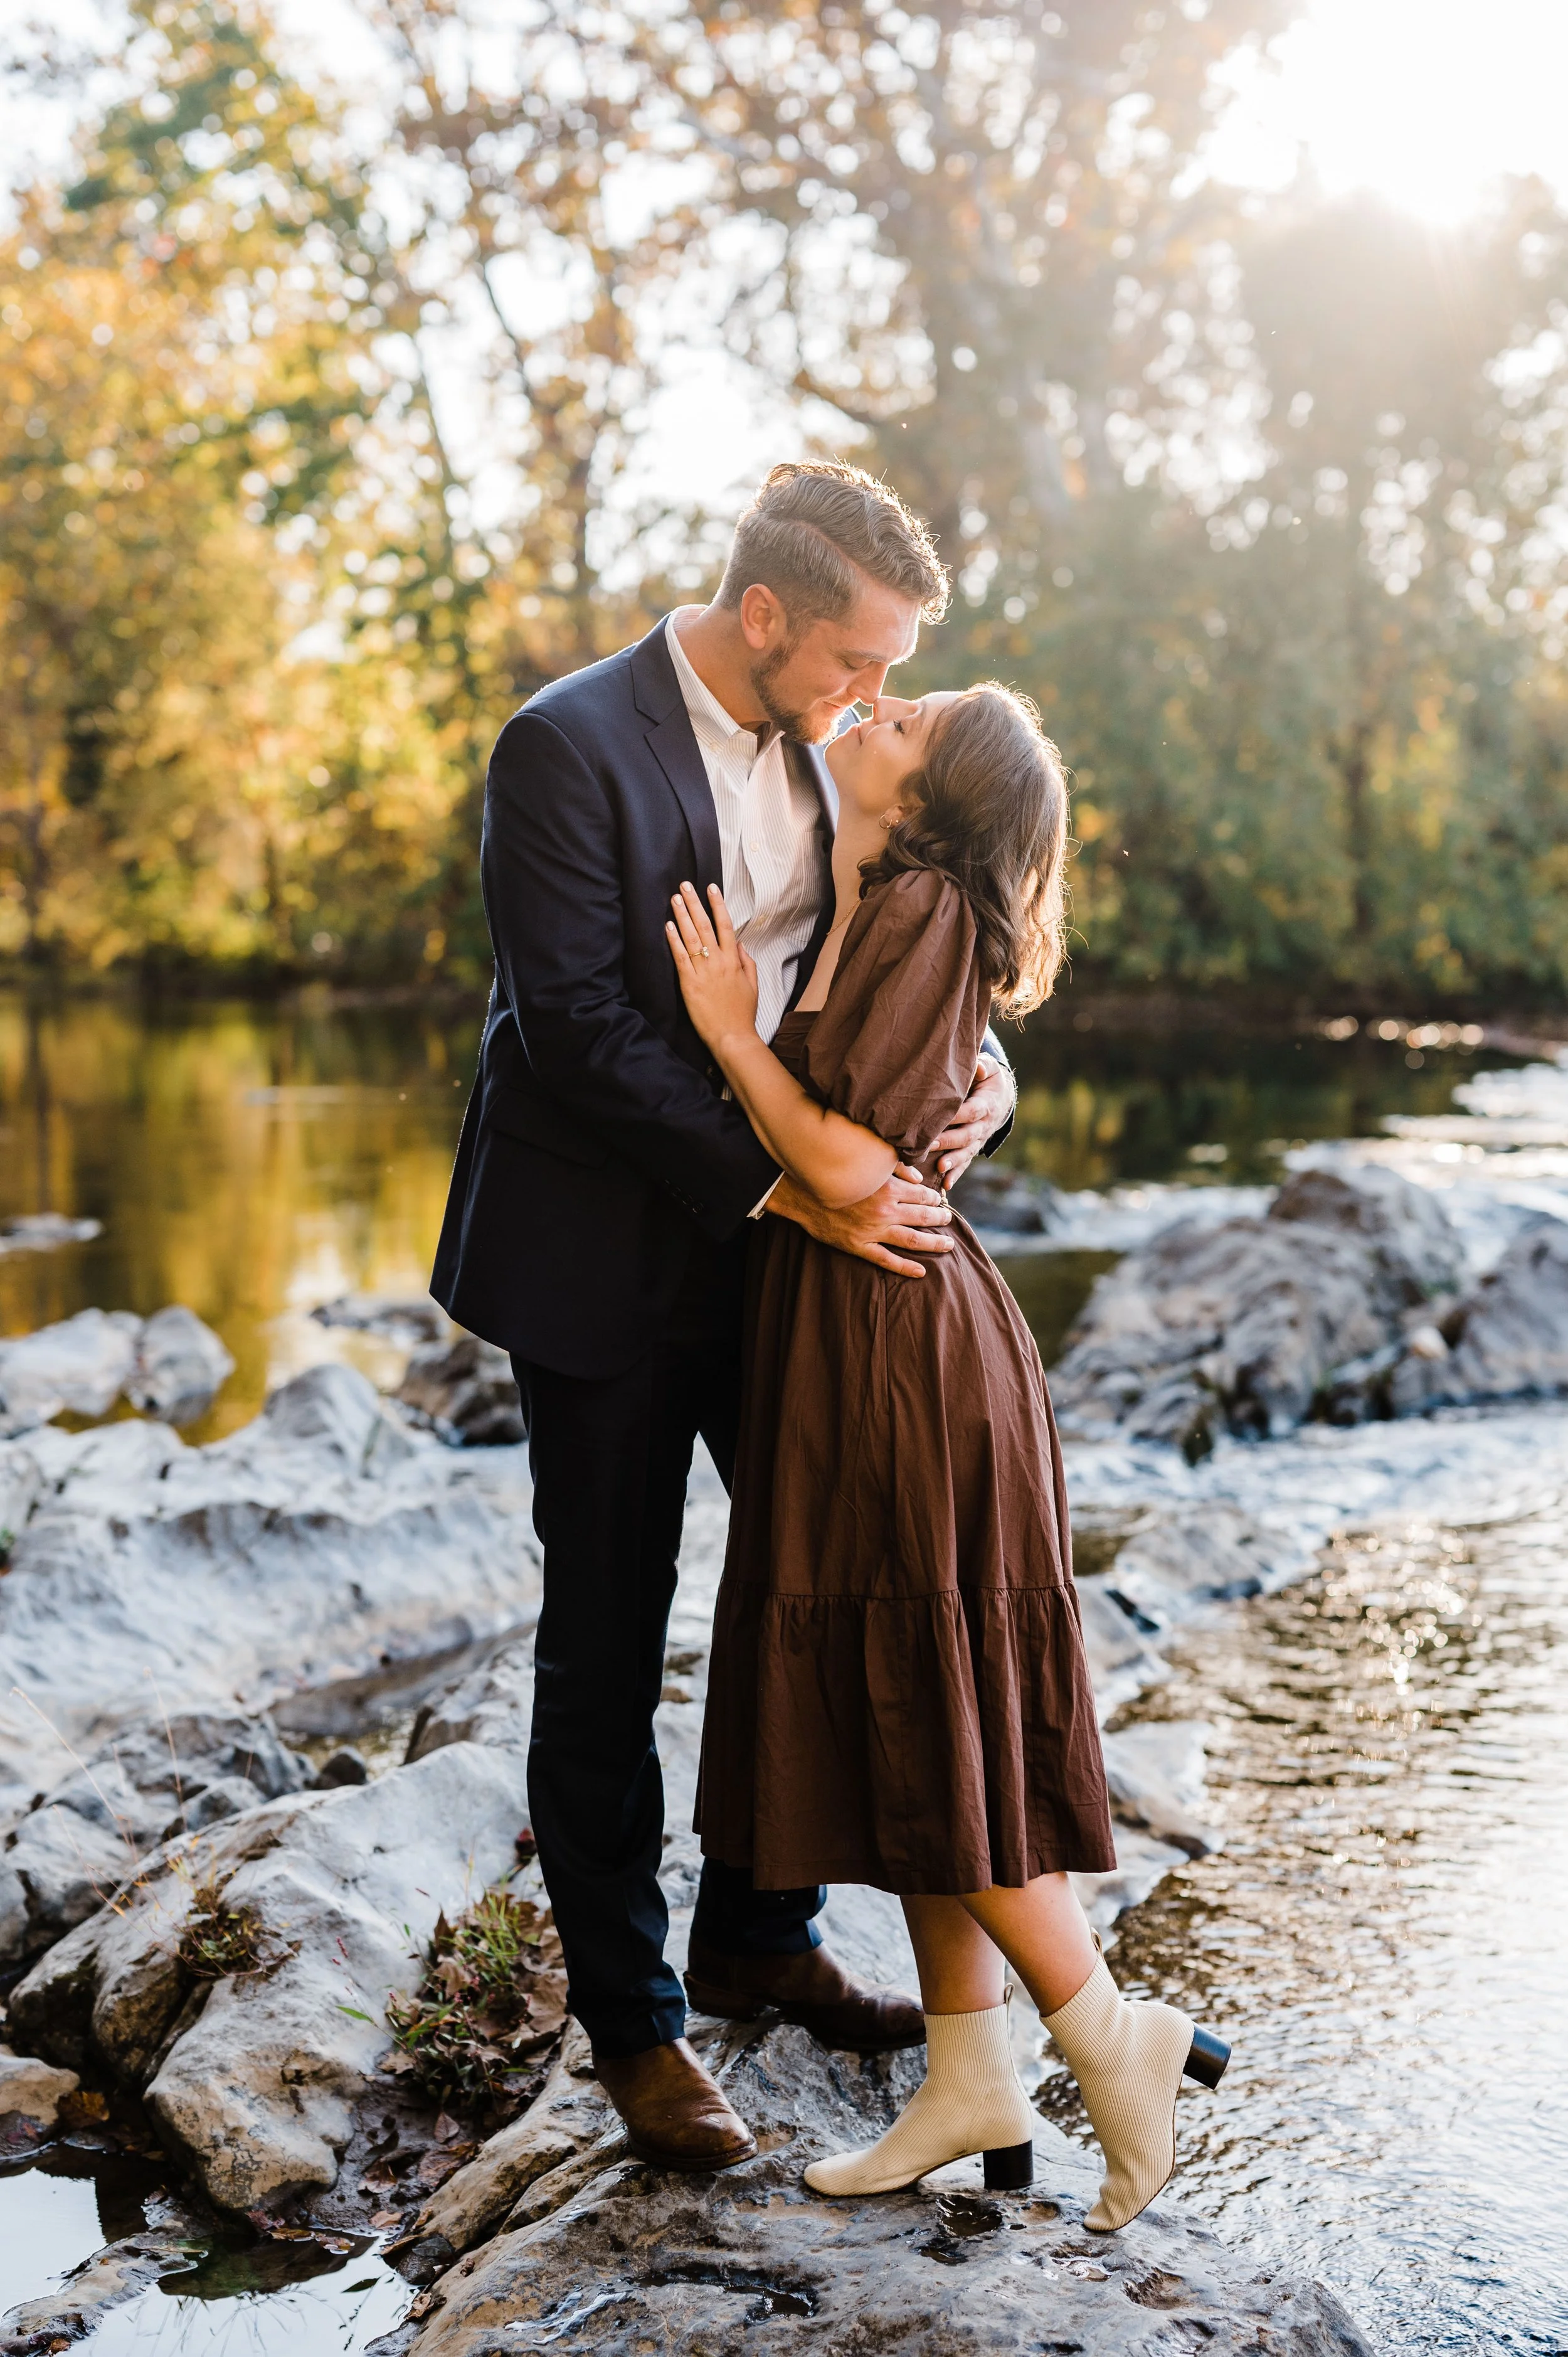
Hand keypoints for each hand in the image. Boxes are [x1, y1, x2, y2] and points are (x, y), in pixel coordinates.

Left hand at [666, 881, 757, 1052]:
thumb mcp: (753, 985)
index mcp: (734, 961)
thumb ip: (747, 962)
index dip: (718, 905)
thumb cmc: (742, 1013)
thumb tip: (741, 944)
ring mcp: (703, 971)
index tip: (711, 888)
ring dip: (682, 915)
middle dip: (695, 903)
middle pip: (705, 925)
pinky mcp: (689, 983)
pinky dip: (674, 940)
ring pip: (691, 937)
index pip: (726, 925)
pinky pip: (680, 957)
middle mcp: (718, 962)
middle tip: (685, 886)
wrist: (732, 1036)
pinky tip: (668, 926)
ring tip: (674, 899)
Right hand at [768, 1165, 954, 1277]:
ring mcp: (873, 1231)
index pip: (922, 1195)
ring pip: (911, 1239)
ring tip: (947, 1245)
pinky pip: (887, 1260)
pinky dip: (905, 1267)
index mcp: (887, 1188)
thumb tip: (919, 1178)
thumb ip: (895, 1168)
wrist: (803, 1194)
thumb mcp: (866, 1164)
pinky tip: (921, 1271)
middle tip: (949, 1220)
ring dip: (933, 1243)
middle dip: (939, 1218)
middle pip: (922, 1217)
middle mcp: (884, 1211)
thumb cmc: (835, 1175)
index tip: (939, 1199)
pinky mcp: (859, 1246)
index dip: (934, 1197)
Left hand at [935, 1053, 1015, 1188]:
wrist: (1002, 1099)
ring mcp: (979, 1139)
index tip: (938, 1116)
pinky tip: (946, 1185)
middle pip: (966, 1135)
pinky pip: (966, 1163)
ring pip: (966, 1152)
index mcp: (987, 1105)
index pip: (971, 1111)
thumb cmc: (989, 1080)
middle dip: (948, 1141)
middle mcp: (984, 1126)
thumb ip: (984, 1066)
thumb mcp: (989, 1069)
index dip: (956, 1115)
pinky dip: (957, 1174)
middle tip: (929, 1144)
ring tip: (940, 1167)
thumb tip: (978, 1066)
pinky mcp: (973, 1148)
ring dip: (953, 1161)